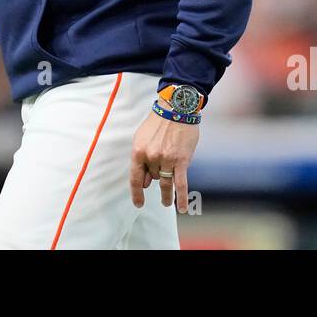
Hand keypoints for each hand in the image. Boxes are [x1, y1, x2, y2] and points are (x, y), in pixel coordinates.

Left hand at [129, 98, 198, 212]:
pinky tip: (181, 207)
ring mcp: (167, 160)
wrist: (177, 109)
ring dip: (166, 195)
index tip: (138, 203)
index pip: (135, 178)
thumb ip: (141, 159)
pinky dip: (181, 197)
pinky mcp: (181, 161)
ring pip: (165, 183)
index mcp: (139, 151)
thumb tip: (144, 181)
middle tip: (160, 174)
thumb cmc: (159, 123)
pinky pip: (181, 184)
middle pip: (153, 177)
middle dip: (156, 176)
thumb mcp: (142, 138)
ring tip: (165, 202)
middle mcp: (151, 157)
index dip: (136, 193)